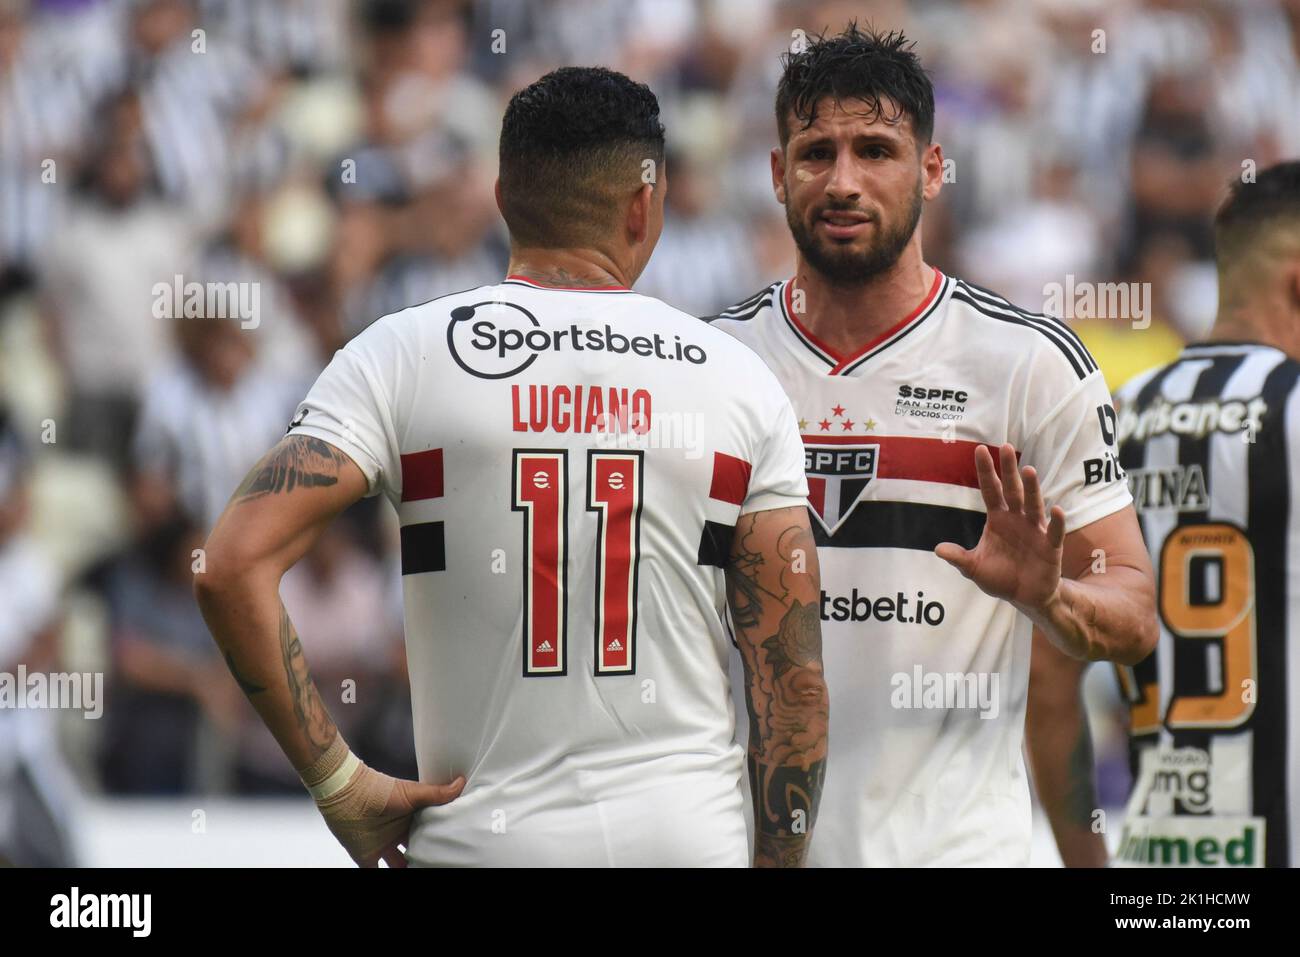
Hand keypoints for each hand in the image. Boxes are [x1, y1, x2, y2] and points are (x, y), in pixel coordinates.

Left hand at [315, 765, 465, 867]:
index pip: (428, 830)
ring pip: (399, 865)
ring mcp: (383, 845)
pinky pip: (375, 873)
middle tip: (440, 863)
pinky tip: (395, 880)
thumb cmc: (379, 789)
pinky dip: (383, 877)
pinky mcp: (366, 856)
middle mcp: (398, 832)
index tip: (451, 846)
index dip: (438, 838)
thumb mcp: (412, 793)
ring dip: (408, 869)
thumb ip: (436, 793)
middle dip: (425, 857)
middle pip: (416, 849)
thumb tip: (461, 783)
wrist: (347, 794)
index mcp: (411, 817)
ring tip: (423, 871)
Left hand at [935, 444, 1064, 612]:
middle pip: (1012, 490)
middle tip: (1006, 446)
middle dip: (1008, 470)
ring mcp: (1035, 530)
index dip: (985, 472)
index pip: (990, 490)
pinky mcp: (1050, 547)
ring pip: (1033, 505)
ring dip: (1031, 489)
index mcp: (998, 519)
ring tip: (1028, 470)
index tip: (979, 449)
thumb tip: (938, 549)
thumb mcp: (974, 568)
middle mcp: (1017, 519)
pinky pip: (1054, 532)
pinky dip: (1056, 522)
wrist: (1024, 596)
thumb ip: (958, 558)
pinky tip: (1057, 510)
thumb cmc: (1000, 576)